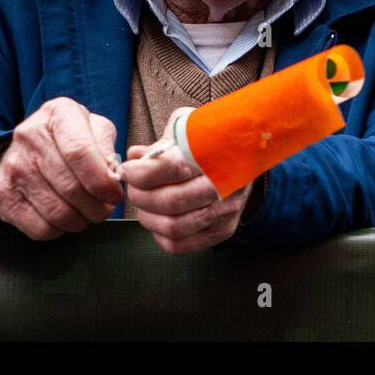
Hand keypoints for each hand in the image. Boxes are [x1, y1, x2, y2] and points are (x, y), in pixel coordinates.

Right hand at [0, 97, 122, 239]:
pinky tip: (64, 218)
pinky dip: (59, 230)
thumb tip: (113, 175)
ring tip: (88, 214)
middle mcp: (29, 136)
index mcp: (58, 114)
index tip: (114, 195)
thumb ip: (107, 147)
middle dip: (96, 206)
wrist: (28, 146)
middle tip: (105, 209)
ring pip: (57, 211)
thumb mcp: (95, 128)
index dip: (101, 180)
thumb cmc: (70, 138)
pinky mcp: (2, 194)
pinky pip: (39, 228)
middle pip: (70, 186)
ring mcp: (13, 166)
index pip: (80, 151)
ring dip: (80, 220)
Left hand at [119, 145, 252, 254]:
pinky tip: (158, 218)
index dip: (143, 172)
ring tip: (142, 203)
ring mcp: (226, 211)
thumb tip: (134, 156)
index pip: (175, 168)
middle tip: (132, 187)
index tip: (127, 169)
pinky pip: (181, 245)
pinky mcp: (223, 230)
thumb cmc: (210, 144)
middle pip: (173, 201)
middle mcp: (226, 185)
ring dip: (147, 217)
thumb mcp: (189, 130)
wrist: (247, 157)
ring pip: (175, 227)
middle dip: (141, 195)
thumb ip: (160, 144)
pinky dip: (159, 234)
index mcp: (218, 154)